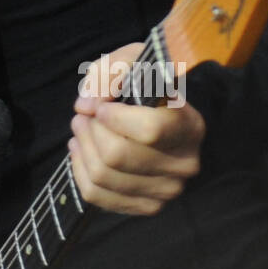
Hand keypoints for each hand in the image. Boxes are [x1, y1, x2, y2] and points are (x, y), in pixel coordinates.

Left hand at [67, 43, 204, 215]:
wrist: (157, 116)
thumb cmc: (143, 86)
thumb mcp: (130, 63)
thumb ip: (109, 74)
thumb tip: (86, 106)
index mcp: (189, 125)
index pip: (150, 130)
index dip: (115, 117)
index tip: (102, 106)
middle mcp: (184, 163)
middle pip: (117, 155)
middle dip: (90, 130)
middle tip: (83, 115)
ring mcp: (167, 189)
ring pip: (103, 175)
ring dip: (82, 147)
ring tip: (80, 128)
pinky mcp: (146, 205)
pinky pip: (97, 195)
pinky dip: (79, 170)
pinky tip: (80, 150)